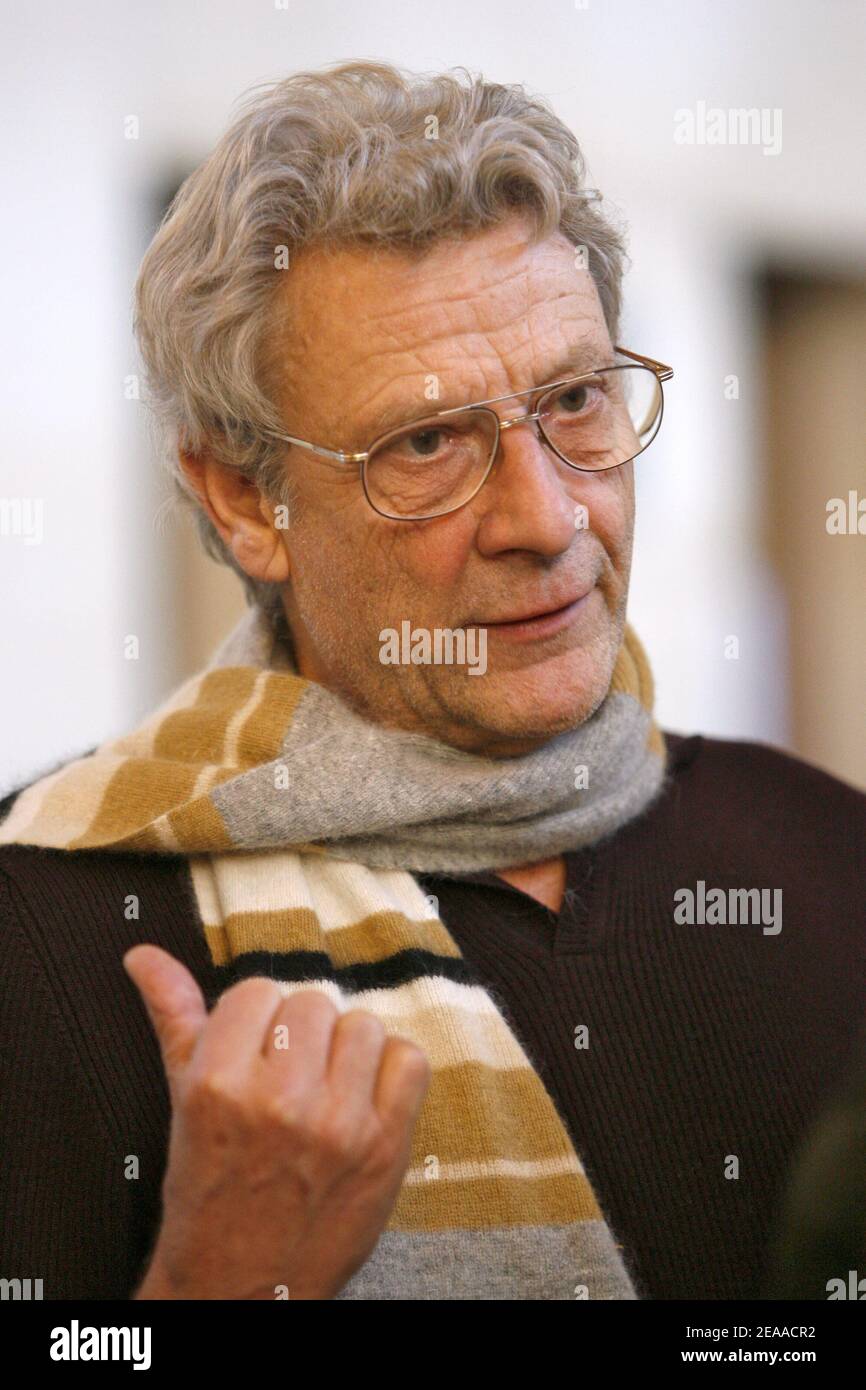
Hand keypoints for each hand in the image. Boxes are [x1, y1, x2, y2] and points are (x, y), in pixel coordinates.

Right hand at [124, 943, 429, 1299]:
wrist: (244, 1287)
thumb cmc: (210, 1191)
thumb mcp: (183, 1103)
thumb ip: (175, 1018)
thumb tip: (145, 955)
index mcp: (218, 1083)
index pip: (257, 990)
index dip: (256, 1020)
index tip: (253, 1053)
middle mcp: (279, 1100)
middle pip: (311, 1002)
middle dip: (300, 1035)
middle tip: (287, 1079)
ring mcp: (338, 1123)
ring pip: (361, 1024)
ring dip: (346, 1051)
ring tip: (325, 1090)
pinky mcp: (386, 1146)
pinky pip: (409, 1059)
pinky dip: (392, 1073)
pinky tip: (363, 1099)